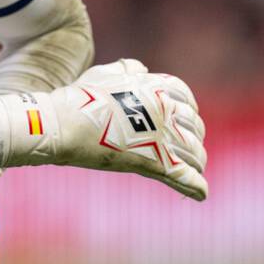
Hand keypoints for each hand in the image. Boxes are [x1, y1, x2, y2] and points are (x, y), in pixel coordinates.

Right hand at [0, 58, 207, 200]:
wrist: (62, 124)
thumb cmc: (78, 99)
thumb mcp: (103, 74)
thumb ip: (126, 69)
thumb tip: (142, 69)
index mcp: (154, 87)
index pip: (184, 97)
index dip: (189, 108)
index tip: (184, 118)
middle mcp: (164, 110)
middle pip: (194, 125)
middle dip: (194, 137)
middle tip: (188, 147)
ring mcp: (160, 136)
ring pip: (192, 152)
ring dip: (196, 161)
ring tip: (195, 170)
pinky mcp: (152, 162)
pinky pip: (182, 175)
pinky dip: (194, 186)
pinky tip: (201, 194)